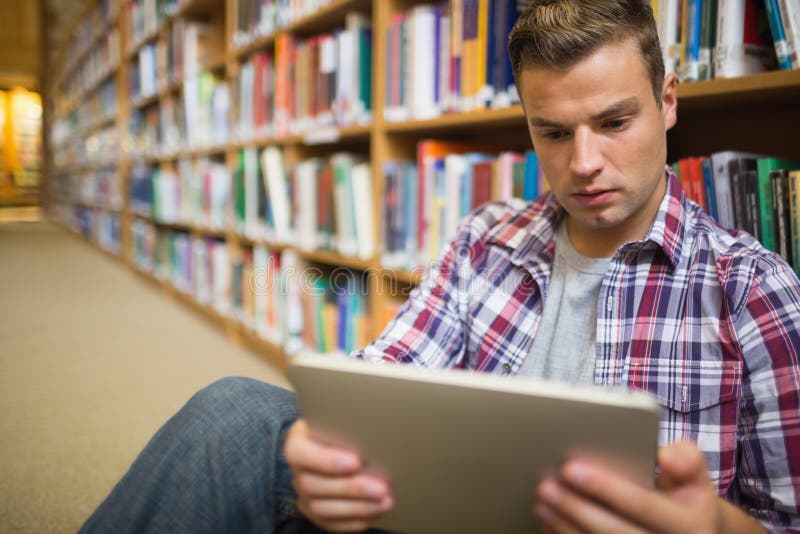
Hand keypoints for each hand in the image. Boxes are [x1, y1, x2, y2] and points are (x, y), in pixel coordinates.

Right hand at [283, 419, 393, 531]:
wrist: (337, 446)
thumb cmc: (342, 430)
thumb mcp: (341, 421)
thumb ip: (348, 426)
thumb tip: (374, 429)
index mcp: (297, 442)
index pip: (298, 453)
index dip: (326, 460)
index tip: (357, 461)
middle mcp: (297, 471)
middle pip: (313, 485)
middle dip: (351, 488)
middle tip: (382, 486)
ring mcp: (303, 495)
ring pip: (321, 509)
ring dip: (357, 507)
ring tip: (385, 501)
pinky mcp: (315, 513)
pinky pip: (330, 524)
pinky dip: (355, 521)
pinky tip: (377, 513)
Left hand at [532, 441, 764, 532]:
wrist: (690, 530)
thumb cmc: (682, 492)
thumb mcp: (695, 474)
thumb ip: (685, 459)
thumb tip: (665, 459)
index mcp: (691, 524)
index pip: (643, 505)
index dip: (605, 486)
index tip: (570, 467)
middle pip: (614, 531)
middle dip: (576, 507)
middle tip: (545, 486)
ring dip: (564, 525)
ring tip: (541, 501)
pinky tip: (548, 522)